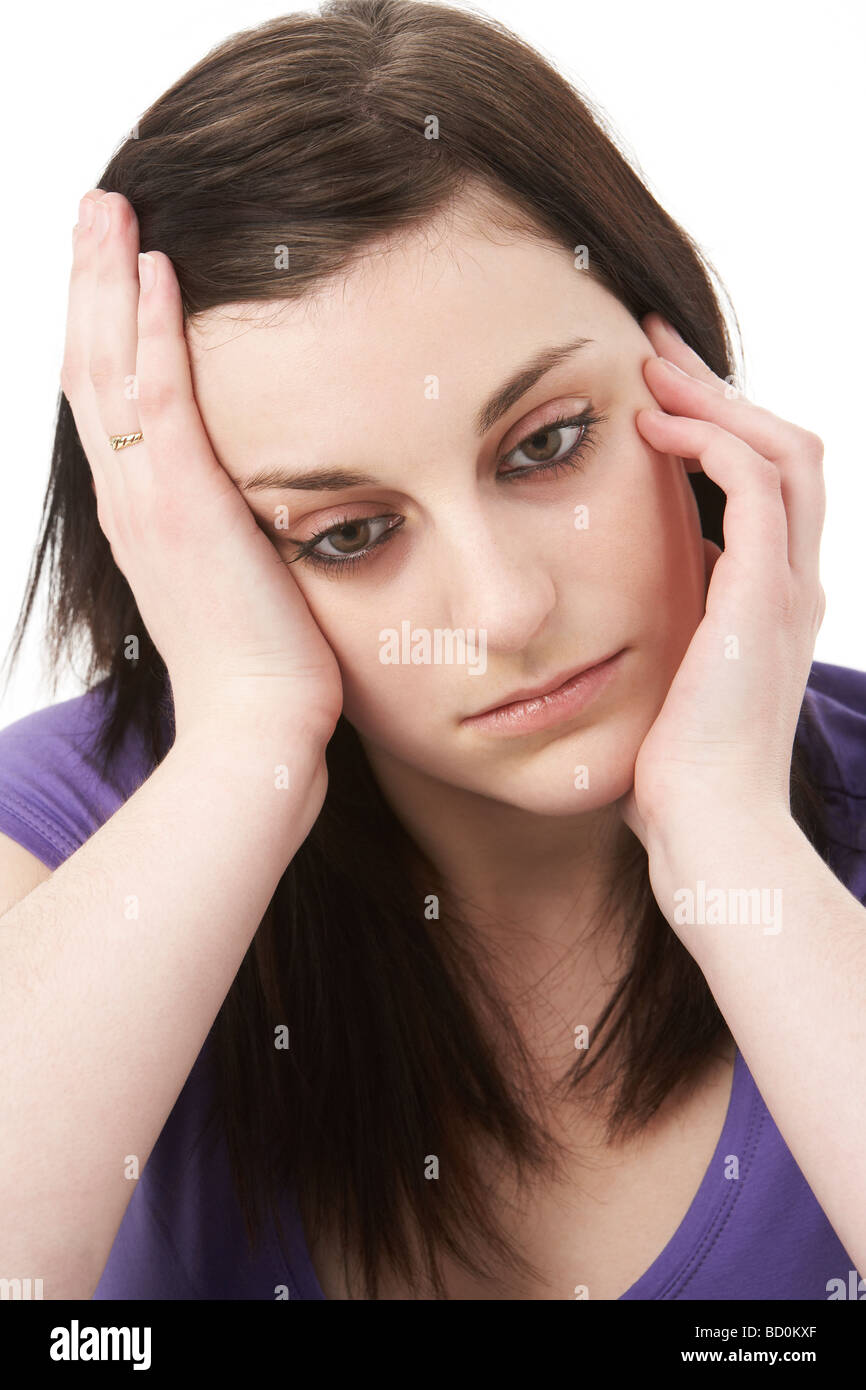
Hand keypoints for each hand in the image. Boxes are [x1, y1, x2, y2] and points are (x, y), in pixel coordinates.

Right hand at [61, 189, 343, 748]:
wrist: (257, 734)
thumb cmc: (262, 669)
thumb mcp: (242, 581)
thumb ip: (235, 528)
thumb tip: (259, 500)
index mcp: (142, 514)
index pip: (110, 400)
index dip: (105, 327)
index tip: (114, 263)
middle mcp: (131, 500)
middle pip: (92, 368)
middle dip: (90, 282)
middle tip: (95, 206)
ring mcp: (151, 504)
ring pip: (111, 371)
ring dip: (108, 283)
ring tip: (108, 209)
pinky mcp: (188, 512)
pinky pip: (164, 404)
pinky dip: (156, 335)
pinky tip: (161, 271)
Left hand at [617, 312, 825, 856]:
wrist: (709, 831)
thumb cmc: (674, 775)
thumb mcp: (665, 683)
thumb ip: (661, 631)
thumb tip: (614, 604)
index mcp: (770, 600)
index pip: (765, 484)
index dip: (714, 427)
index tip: (653, 393)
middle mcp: (792, 584)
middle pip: (783, 448)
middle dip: (718, 390)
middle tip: (653, 348)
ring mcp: (788, 589)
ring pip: (781, 452)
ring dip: (715, 400)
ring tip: (651, 370)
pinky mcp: (766, 599)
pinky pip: (759, 489)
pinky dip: (713, 443)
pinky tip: (653, 429)